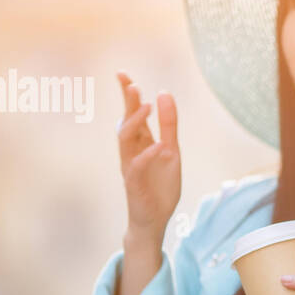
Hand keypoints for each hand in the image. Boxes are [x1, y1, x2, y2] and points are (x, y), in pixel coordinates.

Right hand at [116, 72, 179, 244]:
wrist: (155, 219)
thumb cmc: (160, 186)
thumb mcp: (171, 151)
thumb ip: (169, 126)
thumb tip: (164, 94)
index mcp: (141, 142)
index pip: (132, 114)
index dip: (128, 95)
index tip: (123, 75)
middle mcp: (132, 151)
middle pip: (126, 121)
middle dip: (128, 102)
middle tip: (131, 83)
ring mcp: (131, 166)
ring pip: (126, 140)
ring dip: (135, 122)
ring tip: (147, 106)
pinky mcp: (134, 183)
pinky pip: (137, 166)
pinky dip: (147, 155)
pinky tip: (157, 145)